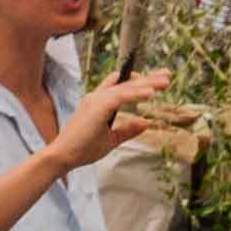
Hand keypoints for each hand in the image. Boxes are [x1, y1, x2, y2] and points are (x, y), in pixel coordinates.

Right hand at [53, 71, 174, 172]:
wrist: (63, 156)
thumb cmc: (82, 149)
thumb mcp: (111, 139)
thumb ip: (128, 130)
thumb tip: (146, 122)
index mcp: (98, 103)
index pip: (118, 86)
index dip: (135, 81)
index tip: (153, 81)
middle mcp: (96, 97)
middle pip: (126, 83)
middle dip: (148, 78)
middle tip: (167, 75)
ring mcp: (96, 100)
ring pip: (126, 87)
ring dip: (147, 83)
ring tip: (165, 82)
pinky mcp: (97, 106)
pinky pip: (121, 96)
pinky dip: (136, 93)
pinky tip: (151, 93)